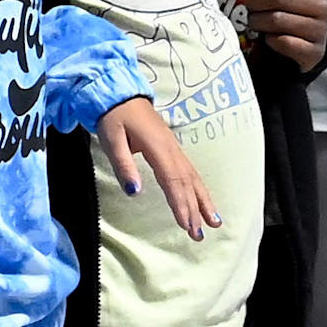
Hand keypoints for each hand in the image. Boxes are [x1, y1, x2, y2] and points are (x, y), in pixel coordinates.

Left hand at [95, 96, 216, 239]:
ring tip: (214, 222)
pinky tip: (203, 200)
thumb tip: (135, 192)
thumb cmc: (114, 116)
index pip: (172, 181)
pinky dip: (198, 188)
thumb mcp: (112, 139)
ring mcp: (174, 148)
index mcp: (158, 147)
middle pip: (187, 183)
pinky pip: (189, 171)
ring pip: (192, 177)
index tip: (187, 226)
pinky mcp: (171, 148)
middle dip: (195, 209)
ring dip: (203, 200)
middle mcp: (171, 149)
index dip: (181, 204)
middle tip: (200, 234)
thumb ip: (123, 165)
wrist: (120, 92)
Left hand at [243, 0, 326, 71]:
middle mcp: (324, 6)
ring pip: (277, 20)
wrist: (310, 41)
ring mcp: (320, 30)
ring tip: (254, 21)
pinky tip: (269, 37)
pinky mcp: (314, 52)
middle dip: (255, 2)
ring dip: (258, 21)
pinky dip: (271, 39)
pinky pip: (284, 42)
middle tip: (247, 6)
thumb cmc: (297, 6)